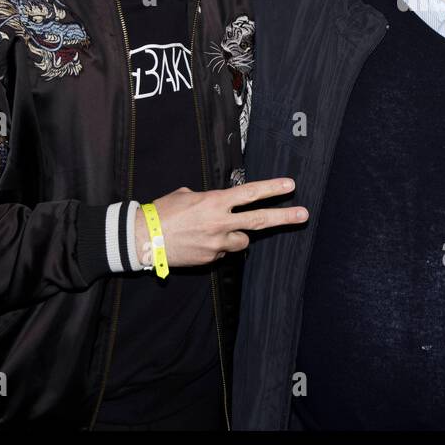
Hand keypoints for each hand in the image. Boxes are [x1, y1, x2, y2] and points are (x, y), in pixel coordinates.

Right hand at [133, 178, 304, 267]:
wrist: (141, 238)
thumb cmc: (162, 212)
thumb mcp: (186, 195)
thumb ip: (207, 199)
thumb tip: (216, 203)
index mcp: (214, 202)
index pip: (250, 193)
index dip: (272, 189)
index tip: (291, 185)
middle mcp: (220, 223)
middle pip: (259, 220)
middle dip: (284, 217)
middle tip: (304, 215)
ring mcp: (216, 243)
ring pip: (241, 241)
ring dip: (236, 237)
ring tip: (214, 232)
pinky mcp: (209, 259)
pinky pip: (221, 253)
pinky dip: (216, 248)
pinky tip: (198, 243)